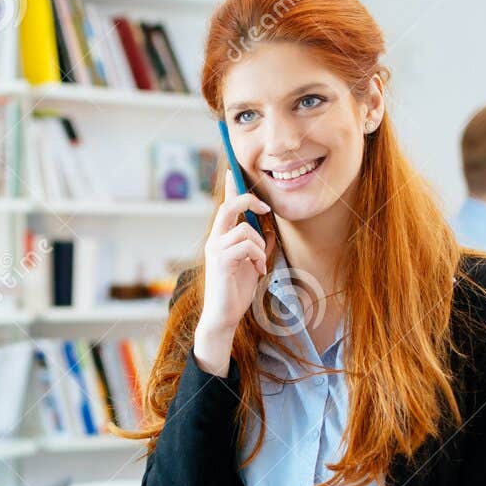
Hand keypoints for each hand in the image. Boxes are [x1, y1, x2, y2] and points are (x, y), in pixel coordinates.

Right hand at [195, 169, 271, 370]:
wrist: (224, 315)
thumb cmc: (236, 290)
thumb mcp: (252, 264)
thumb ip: (259, 246)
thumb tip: (271, 231)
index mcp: (220, 238)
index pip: (226, 206)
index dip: (231, 187)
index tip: (233, 169)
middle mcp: (214, 240)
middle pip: (230, 206)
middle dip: (250, 201)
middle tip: (265, 208)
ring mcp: (215, 249)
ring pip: (245, 229)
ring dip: (260, 246)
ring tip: (259, 263)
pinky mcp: (220, 261)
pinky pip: (247, 245)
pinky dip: (258, 256)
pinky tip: (257, 270)